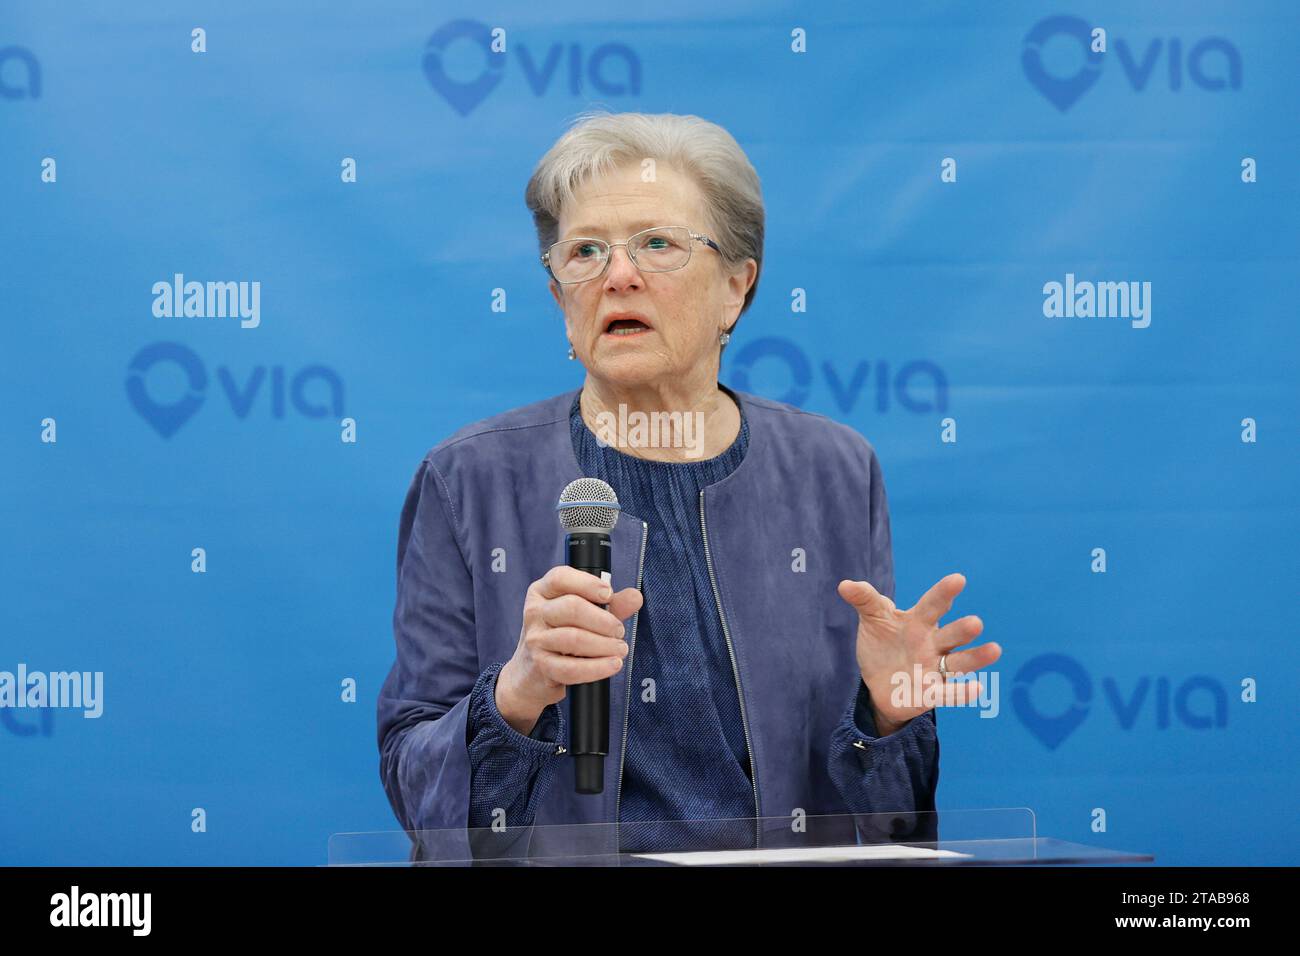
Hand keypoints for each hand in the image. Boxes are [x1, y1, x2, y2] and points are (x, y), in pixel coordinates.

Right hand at [497, 565, 642, 735]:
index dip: (588, 584)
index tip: (609, 594)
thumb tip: (635, 597)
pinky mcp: (540, 666)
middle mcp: (535, 612)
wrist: (532, 673)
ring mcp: (535, 640)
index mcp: (542, 591)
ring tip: (619, 649)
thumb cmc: (561, 637)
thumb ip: (611, 605)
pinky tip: (612, 665)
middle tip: (619, 631)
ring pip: (573, 638)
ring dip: (604, 645)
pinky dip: (597, 668)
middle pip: (572, 607)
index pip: (561, 578)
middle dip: (603, 620)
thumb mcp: (584, 615)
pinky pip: (571, 668)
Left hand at [837, 573, 1000, 732]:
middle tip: (975, 623)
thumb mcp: (872, 619)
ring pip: (959, 662)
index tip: (958, 579)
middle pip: (951, 635)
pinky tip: (978, 689)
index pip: (933, 605)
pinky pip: (949, 693)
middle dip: (963, 630)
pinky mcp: (932, 693)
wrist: (878, 682)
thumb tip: (845, 585)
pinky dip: (962, 692)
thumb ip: (864, 600)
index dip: (944, 593)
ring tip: (994, 650)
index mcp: (919, 622)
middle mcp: (933, 644)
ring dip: (976, 657)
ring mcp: (935, 668)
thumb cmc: (882, 644)